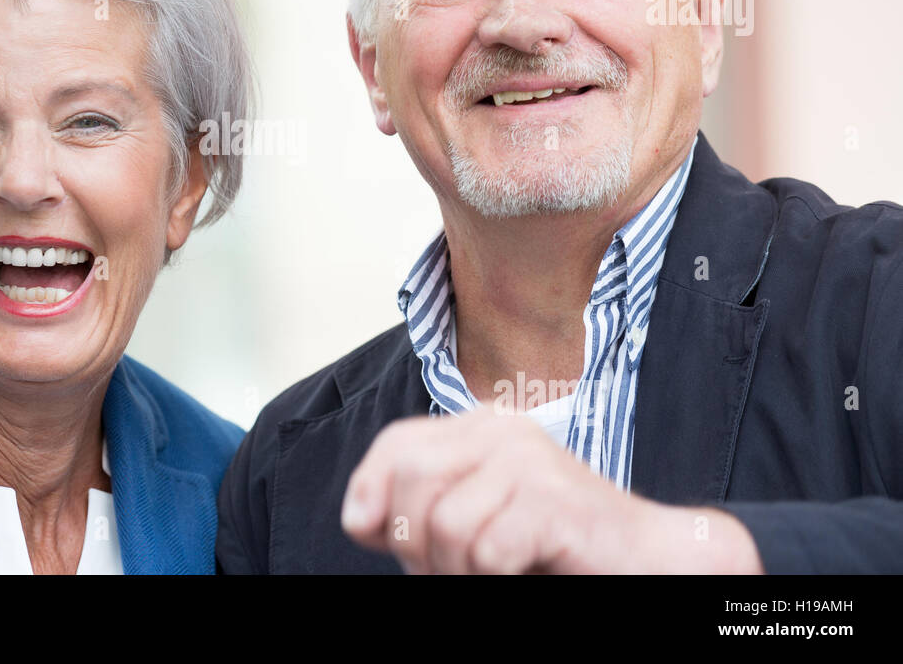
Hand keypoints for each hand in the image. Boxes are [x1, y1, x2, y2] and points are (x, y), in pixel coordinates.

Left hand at [340, 408, 763, 573]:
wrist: (646, 561)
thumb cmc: (551, 548)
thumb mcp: (474, 516)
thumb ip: (421, 504)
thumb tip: (360, 514)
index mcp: (479, 427)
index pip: (396, 444)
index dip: (371, 490)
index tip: (378, 533)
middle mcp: (502, 430)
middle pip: (411, 479)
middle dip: (416, 542)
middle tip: (454, 570)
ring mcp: (530, 459)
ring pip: (444, 523)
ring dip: (458, 570)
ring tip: (493, 573)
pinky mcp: (555, 499)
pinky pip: (487, 550)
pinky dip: (494, 578)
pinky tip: (526, 570)